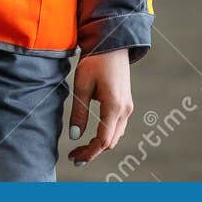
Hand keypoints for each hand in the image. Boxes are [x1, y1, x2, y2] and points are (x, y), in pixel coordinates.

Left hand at [67, 48, 131, 167]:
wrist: (112, 44)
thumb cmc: (94, 62)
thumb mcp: (81, 86)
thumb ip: (79, 113)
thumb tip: (75, 136)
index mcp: (114, 107)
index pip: (103, 140)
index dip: (89, 152)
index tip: (75, 157)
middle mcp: (124, 110)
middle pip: (111, 142)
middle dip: (93, 152)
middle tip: (74, 157)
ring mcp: (127, 107)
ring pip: (115, 135)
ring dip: (99, 145)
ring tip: (79, 149)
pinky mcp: (125, 103)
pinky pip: (117, 127)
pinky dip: (105, 135)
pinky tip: (91, 135)